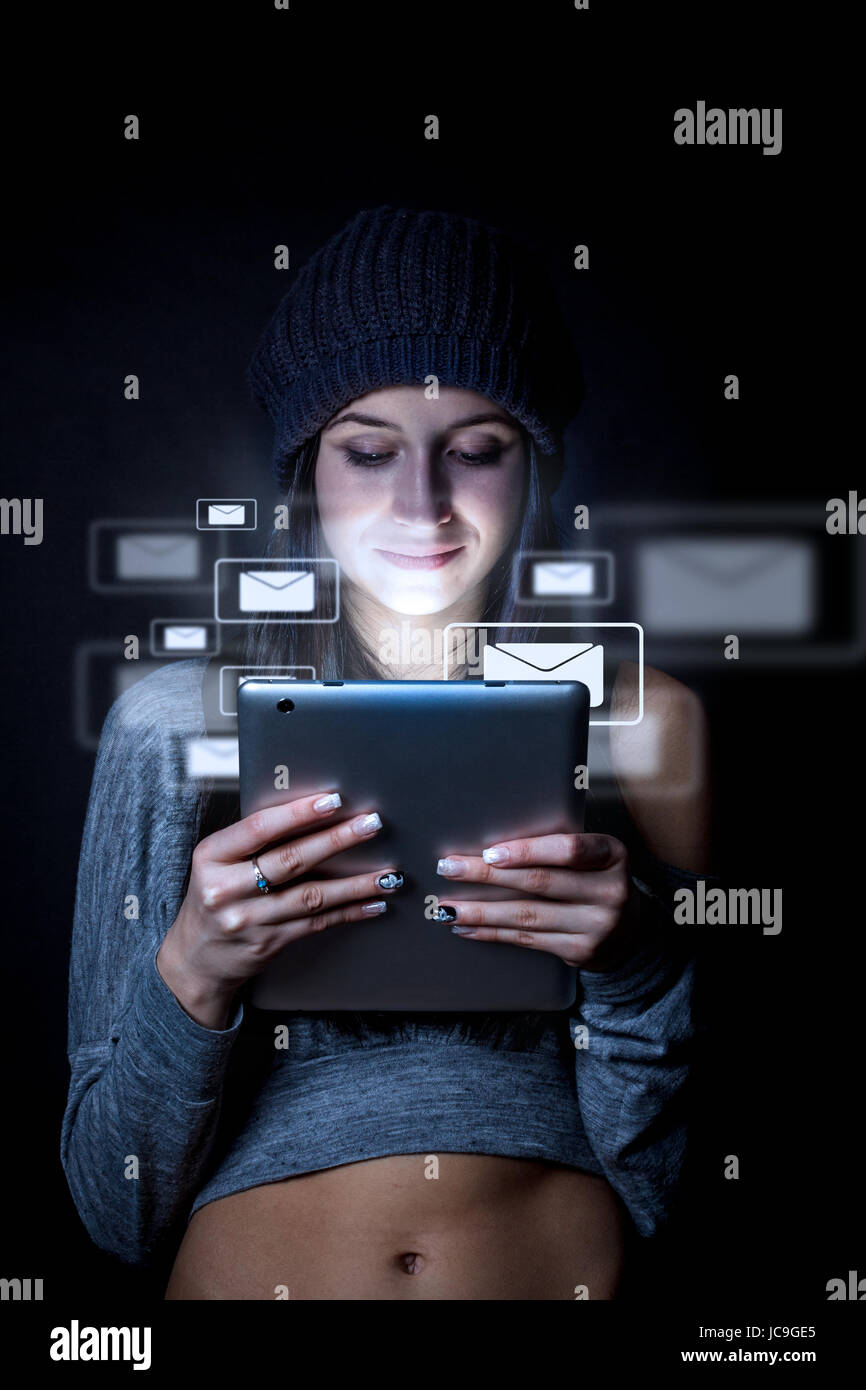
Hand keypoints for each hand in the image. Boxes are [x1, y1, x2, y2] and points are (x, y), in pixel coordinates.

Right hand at [157, 791, 402, 1027]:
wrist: (195, 958)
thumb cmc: (213, 897)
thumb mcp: (217, 862)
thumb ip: (253, 841)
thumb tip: (313, 812)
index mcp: (212, 857)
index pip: (260, 828)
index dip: (299, 813)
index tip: (333, 800)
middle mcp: (226, 889)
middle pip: (291, 860)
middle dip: (337, 839)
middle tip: (371, 824)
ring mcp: (249, 920)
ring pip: (311, 896)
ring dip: (355, 883)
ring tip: (388, 872)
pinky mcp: (269, 943)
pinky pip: (317, 923)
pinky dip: (349, 911)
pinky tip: (373, 903)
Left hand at [433, 832, 640, 972]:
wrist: (629, 930)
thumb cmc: (596, 879)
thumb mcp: (593, 856)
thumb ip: (557, 848)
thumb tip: (490, 846)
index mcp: (612, 855)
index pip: (569, 850)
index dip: (528, 850)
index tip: (489, 852)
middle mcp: (609, 891)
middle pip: (539, 882)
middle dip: (486, 876)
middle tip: (448, 868)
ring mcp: (596, 925)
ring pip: (528, 915)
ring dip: (481, 911)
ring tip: (446, 906)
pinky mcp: (580, 950)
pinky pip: (528, 939)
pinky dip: (493, 932)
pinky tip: (467, 927)